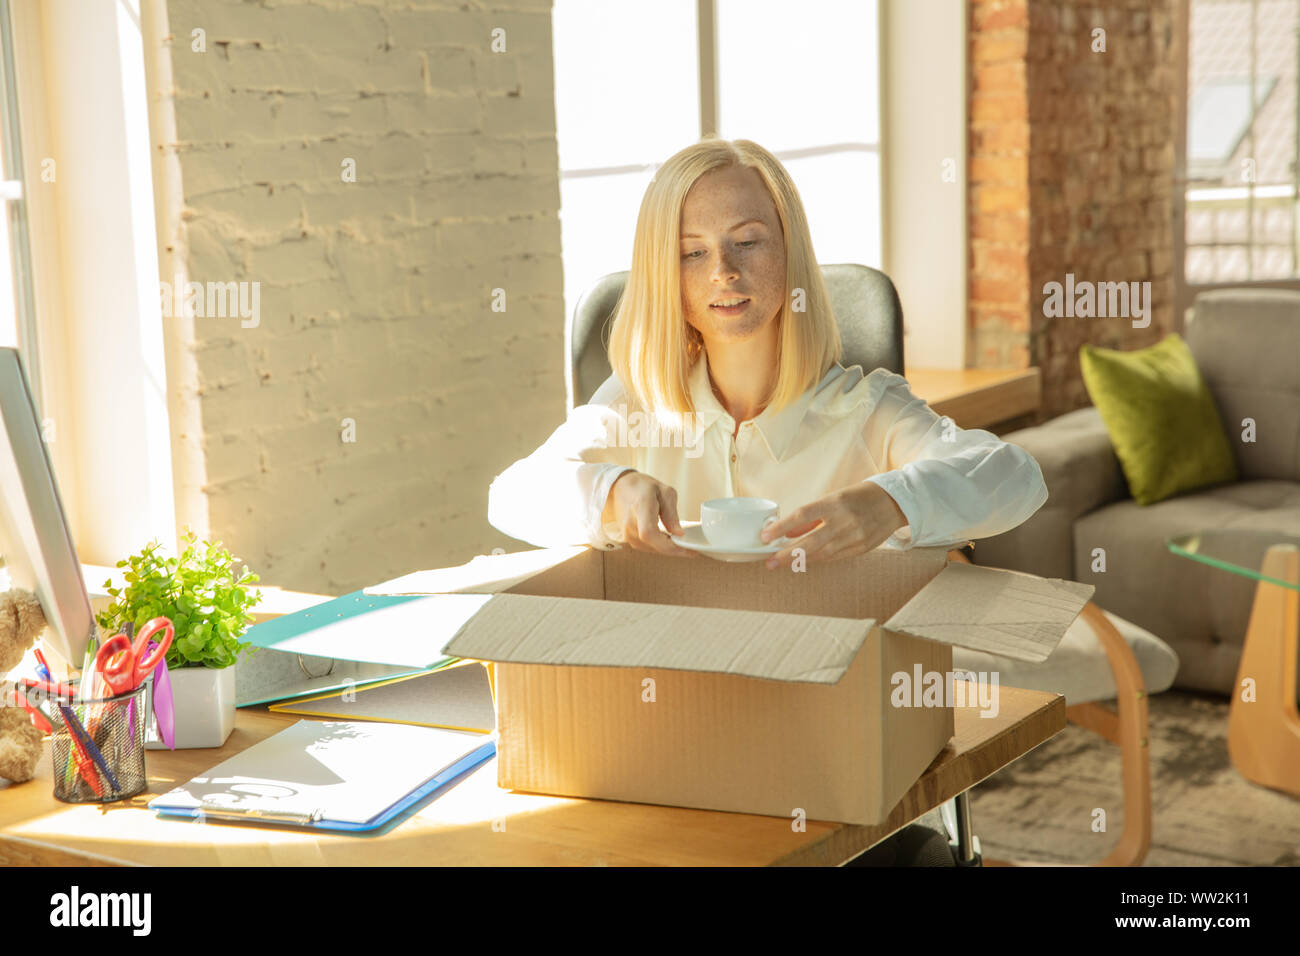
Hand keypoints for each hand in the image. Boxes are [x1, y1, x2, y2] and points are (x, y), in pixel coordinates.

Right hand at [603, 471, 698, 557]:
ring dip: (669, 548)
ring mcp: (627, 533)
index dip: (668, 545)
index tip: (687, 549)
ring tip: (683, 544)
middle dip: (675, 550)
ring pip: (652, 549)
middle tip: (693, 550)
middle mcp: (631, 524)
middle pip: (654, 545)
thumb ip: (672, 514)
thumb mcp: (664, 492)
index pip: (650, 533)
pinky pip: (648, 547)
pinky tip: (669, 540)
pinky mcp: (629, 539)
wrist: (621, 488)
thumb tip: (679, 533)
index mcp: (641, 507)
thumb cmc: (643, 487)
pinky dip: (660, 546)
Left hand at [758, 482, 907, 569]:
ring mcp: (854, 537)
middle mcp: (844, 521)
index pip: (802, 515)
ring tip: (781, 563)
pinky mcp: (861, 549)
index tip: (766, 536)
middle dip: (786, 554)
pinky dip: (818, 560)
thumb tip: (788, 531)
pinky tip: (805, 561)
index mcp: (835, 503)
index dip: (781, 528)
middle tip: (769, 562)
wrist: (895, 502)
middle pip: (809, 542)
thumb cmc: (860, 497)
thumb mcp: (834, 497)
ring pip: (821, 554)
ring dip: (799, 560)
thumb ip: (813, 516)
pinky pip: (834, 558)